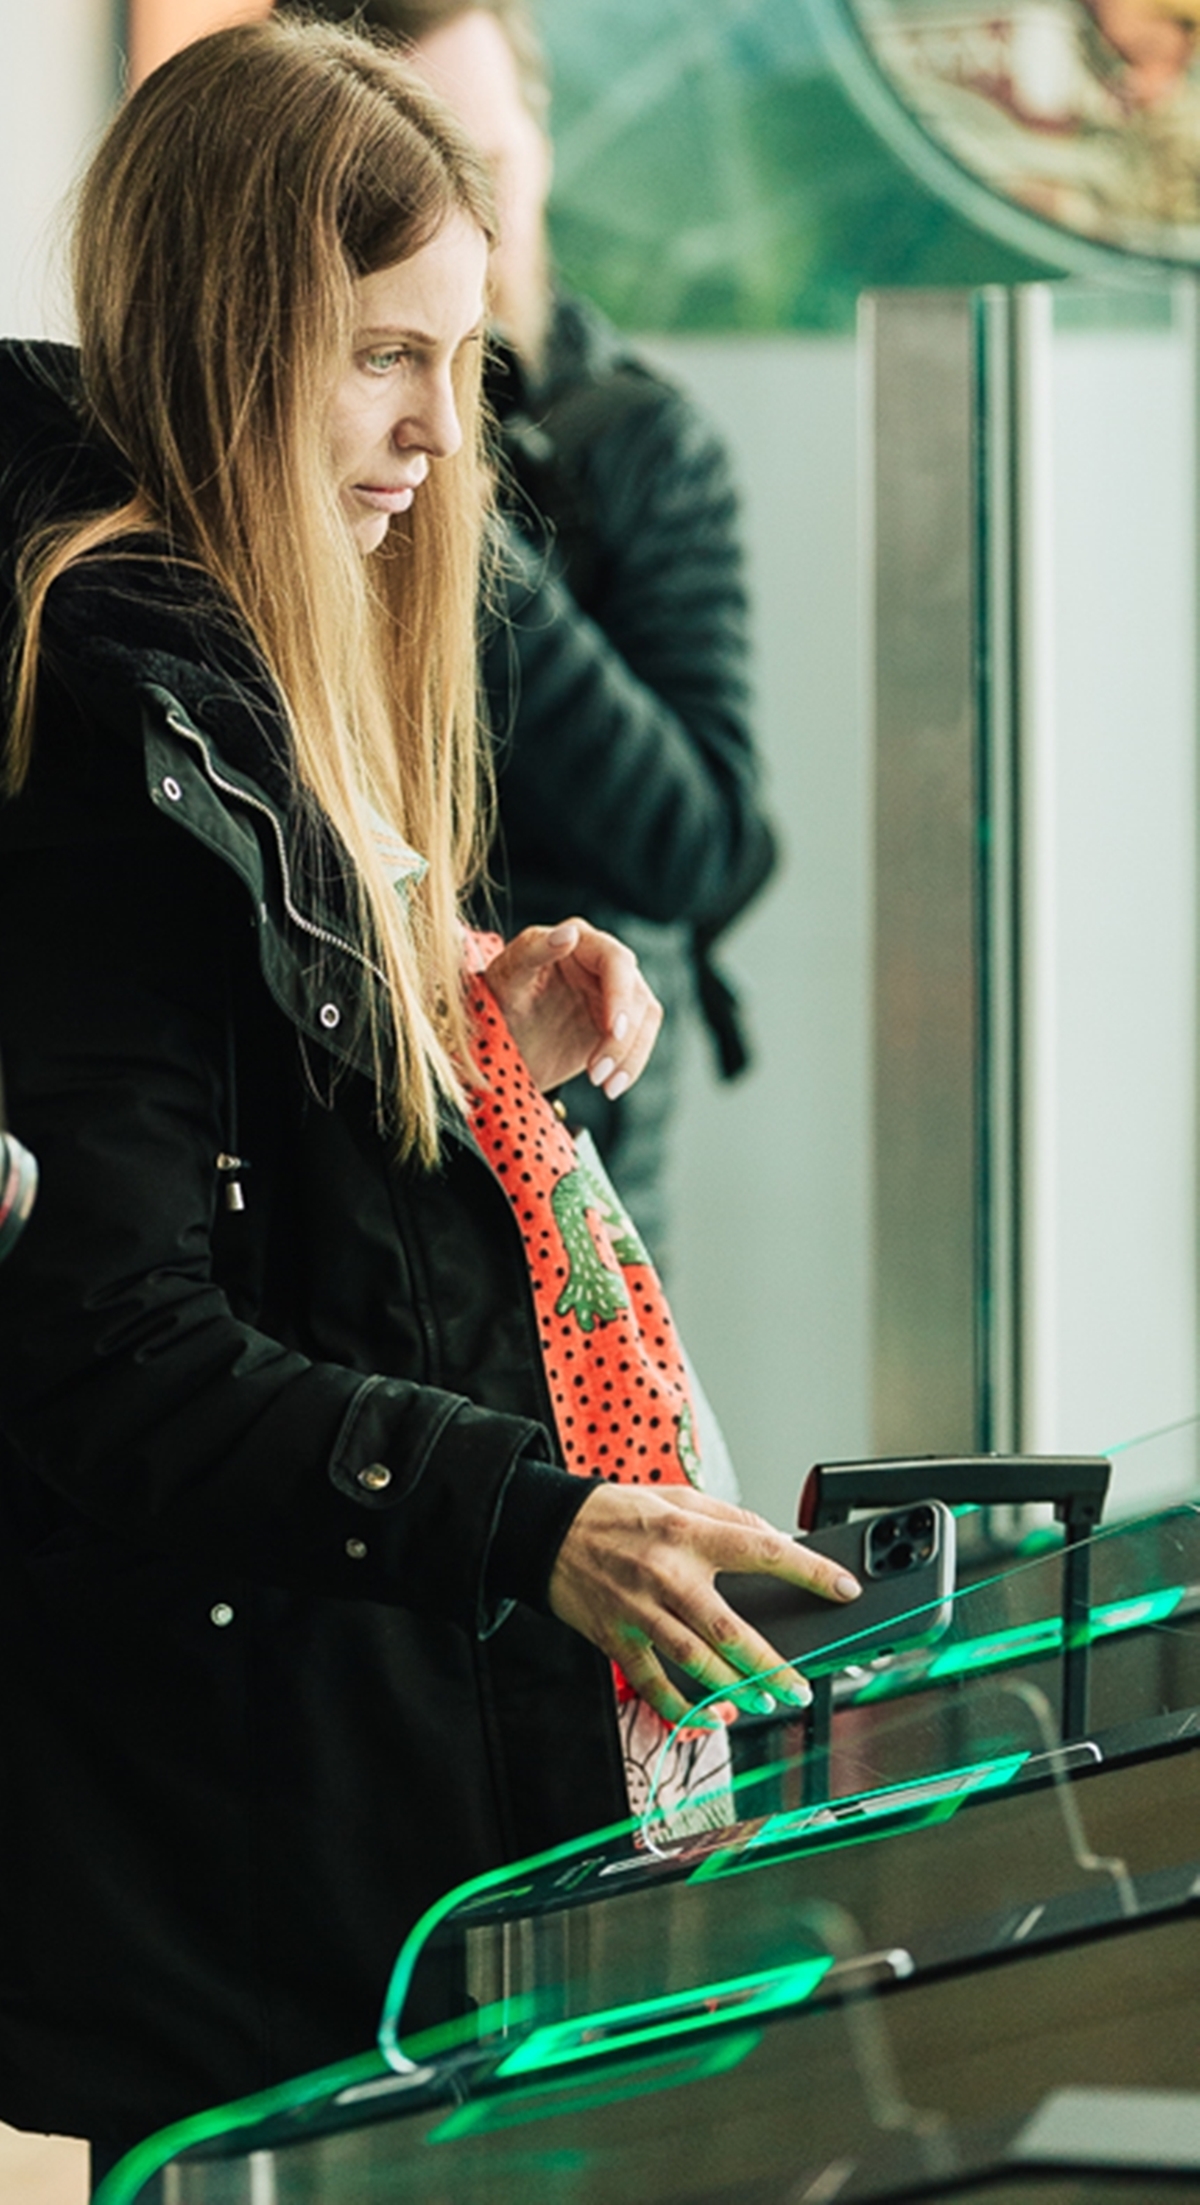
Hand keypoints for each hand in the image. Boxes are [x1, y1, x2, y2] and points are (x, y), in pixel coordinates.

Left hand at [484, 921, 661, 1095]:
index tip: (611, 1029)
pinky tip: (611, 1087)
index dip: (620, 994)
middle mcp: (603, 962)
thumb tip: (569, 934)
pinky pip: (640, 1042)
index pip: (615, 960)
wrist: (499, 1043)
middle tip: (598, 1073)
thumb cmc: (496, 1001)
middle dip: (622, 1038)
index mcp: (578, 941)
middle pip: (635, 994)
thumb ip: (532, 951)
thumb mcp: (505, 977)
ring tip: (603, 1085)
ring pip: (644, 1019)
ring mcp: (614, 993)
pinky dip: (630, 1067)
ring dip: (628, 1056)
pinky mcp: (619, 1023)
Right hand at [548, 1484, 861, 1728]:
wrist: (547, 1530)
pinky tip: (710, 1719)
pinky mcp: (617, 1639)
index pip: (762, 1552)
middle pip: (729, 1630)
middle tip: (799, 1686)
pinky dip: (682, 1708)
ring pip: (696, 1661)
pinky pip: (654, 1683)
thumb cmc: (617, 1513)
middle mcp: (666, 1576)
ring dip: (736, 1689)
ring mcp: (640, 1612)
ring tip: (765, 1702)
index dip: (809, 1570)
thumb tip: (776, 1541)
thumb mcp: (679, 1497)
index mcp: (688, 1534)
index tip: (843, 1588)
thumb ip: (730, 1519)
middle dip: (770, 1665)